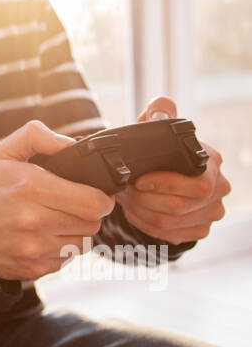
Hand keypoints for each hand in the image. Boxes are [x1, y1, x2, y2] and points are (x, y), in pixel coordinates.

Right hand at [0, 120, 115, 280]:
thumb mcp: (4, 152)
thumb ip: (37, 136)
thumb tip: (72, 144)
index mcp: (30, 187)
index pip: (93, 201)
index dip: (102, 197)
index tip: (96, 193)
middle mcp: (34, 221)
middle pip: (93, 223)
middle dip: (90, 212)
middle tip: (77, 204)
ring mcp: (34, 248)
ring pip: (84, 243)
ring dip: (78, 231)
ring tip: (60, 220)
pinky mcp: (34, 269)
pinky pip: (67, 259)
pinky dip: (62, 248)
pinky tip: (46, 236)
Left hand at [115, 96, 230, 244]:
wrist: (157, 176)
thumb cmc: (157, 149)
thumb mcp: (155, 125)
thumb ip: (159, 112)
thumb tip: (160, 113)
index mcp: (213, 163)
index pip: (197, 183)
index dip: (165, 184)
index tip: (139, 180)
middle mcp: (219, 189)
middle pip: (181, 206)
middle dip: (147, 199)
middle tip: (127, 191)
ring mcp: (211, 213)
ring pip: (170, 222)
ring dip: (141, 211)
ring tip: (127, 198)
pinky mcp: (199, 230)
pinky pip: (168, 235)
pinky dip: (145, 223)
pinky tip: (135, 210)